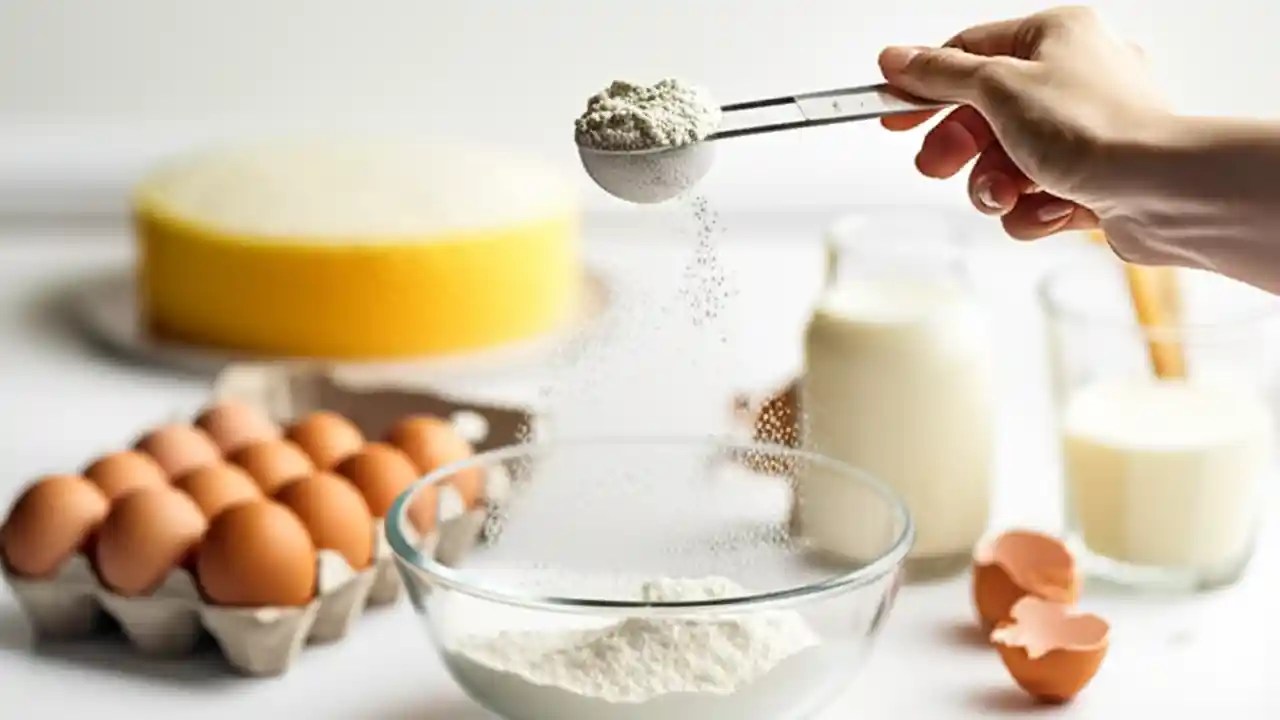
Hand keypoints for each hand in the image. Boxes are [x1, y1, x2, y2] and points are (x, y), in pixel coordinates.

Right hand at [878, 6, 1167, 240]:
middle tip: (937, 166)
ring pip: (1006, 162)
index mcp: (1056, 36)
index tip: (892, 113)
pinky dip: (1034, 209)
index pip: (969, 52)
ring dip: (995, 185)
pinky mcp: (1094, 182)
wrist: (1162, 191)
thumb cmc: (1095, 128)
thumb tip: (896, 58)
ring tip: (1006, 194)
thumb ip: (940, 75)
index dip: (925, 85)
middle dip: (961, 149)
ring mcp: (1086, 133)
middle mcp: (1074, 78)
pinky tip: (1053, 209)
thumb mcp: (997, 87)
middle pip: (984, 114)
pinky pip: (1036, 197)